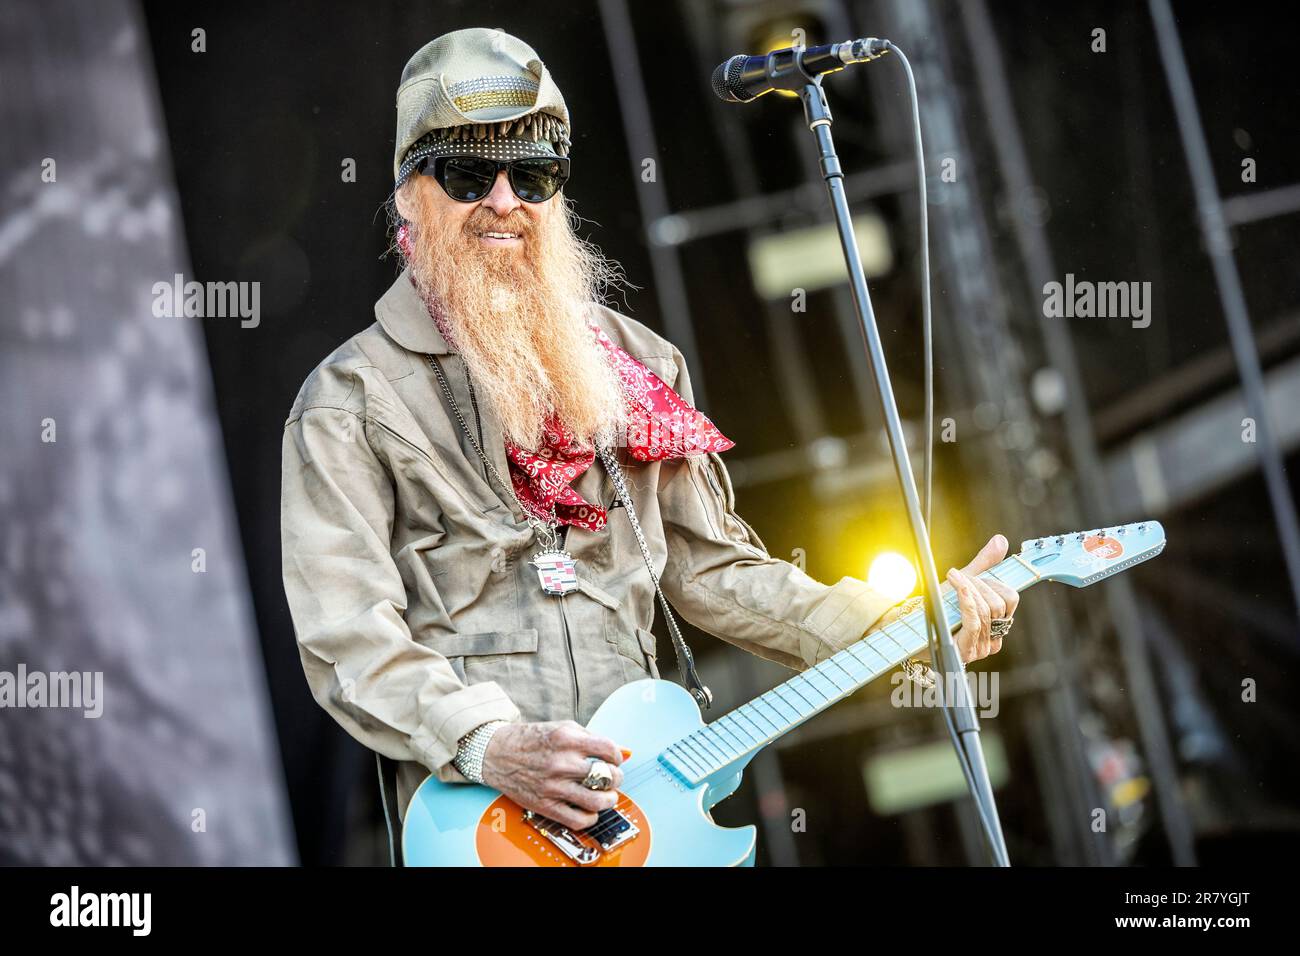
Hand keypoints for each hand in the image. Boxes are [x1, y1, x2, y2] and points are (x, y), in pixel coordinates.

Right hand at [480, 720, 625, 830]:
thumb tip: (622, 751)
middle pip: (606, 776)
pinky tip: (589, 809)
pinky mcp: (544, 805)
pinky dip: (590, 817)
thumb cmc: (532, 739)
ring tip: (606, 795)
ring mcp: (552, 786)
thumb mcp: (562, 728)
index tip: (614, 760)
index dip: (617, 757)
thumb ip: (592, 738)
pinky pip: (577, 820)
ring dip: (609, 800)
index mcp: (566, 739)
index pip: (608, 750)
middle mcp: (560, 763)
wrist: (497, 753)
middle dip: (616, 778)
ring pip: (597, 801)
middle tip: (612, 778)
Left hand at [945, 533, 1019, 662]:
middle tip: (959, 577)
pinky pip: (974, 620)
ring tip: (953, 580)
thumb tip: (1001, 540)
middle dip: (979, 585)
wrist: (911, 627)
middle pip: (999, 604)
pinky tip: (959, 586)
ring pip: (987, 610)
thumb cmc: (939, 607)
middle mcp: (993, 639)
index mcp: (998, 624)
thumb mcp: (963, 582)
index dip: (994, 582)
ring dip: (968, 589)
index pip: (1011, 599)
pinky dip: (967, 599)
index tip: (975, 574)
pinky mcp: (967, 651)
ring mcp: (981, 648)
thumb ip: (984, 564)